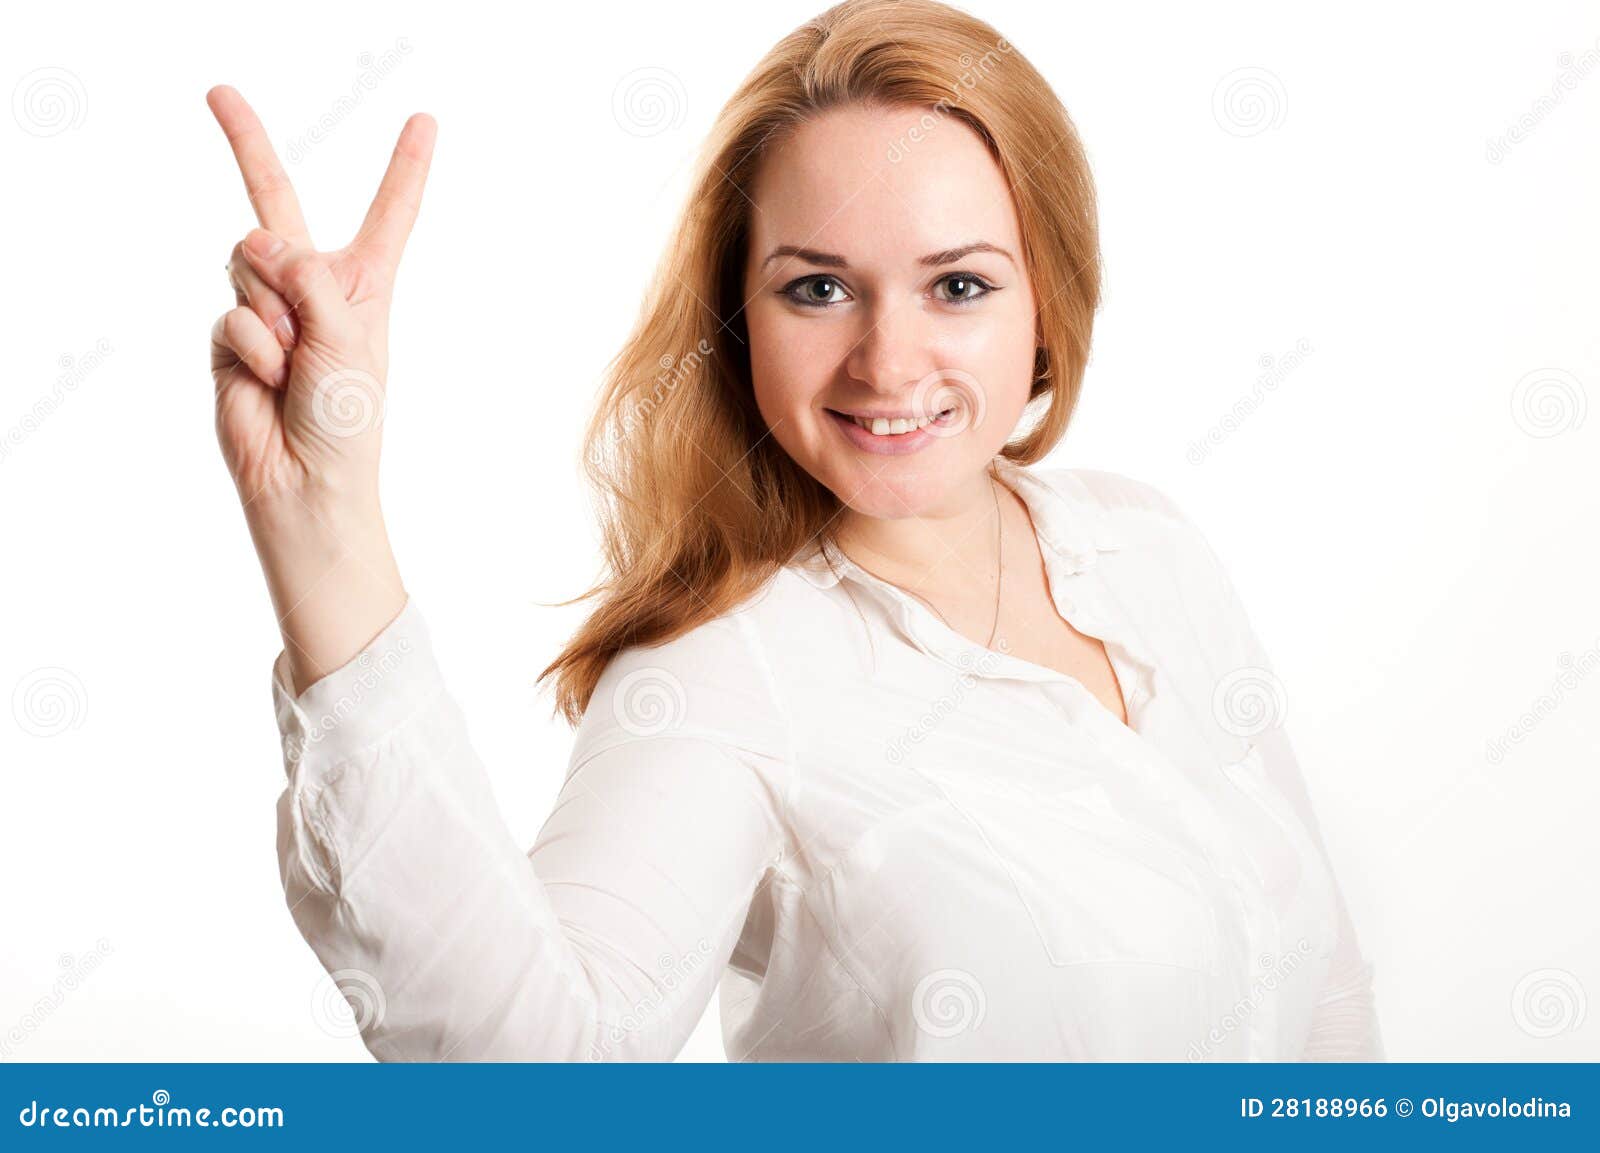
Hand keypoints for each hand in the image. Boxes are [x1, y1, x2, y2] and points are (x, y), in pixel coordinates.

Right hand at [207, 84, 435, 511]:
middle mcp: (313, 285)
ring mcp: (266, 306)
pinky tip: (269, 381)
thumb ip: (308, 278)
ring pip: (248, 262)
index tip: (425, 121)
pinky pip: (231, 311)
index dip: (406, 168)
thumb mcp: (350, 338)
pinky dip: (255, 346)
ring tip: (295, 364)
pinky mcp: (230, 334)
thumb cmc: (347, 418)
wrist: (306, 481)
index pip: (389, 215)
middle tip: (218, 90)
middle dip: (245, 143)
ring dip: (274, 313)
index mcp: (365, 284)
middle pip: (276, 201)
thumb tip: (255, 238)